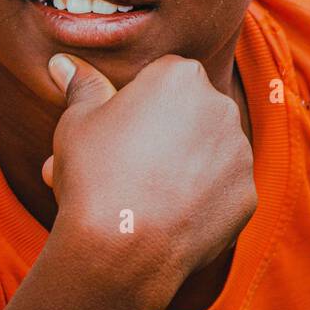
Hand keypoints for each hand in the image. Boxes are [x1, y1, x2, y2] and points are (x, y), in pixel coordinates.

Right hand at [43, 53, 257, 305]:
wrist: (122, 247)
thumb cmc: (95, 175)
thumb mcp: (77, 122)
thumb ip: (82, 87)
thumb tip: (63, 62)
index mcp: (181, 77)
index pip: (162, 77)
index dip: (136, 103)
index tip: (118, 130)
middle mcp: (221, 107)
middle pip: (189, 113)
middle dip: (163, 133)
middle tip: (124, 165)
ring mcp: (239, 153)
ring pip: (208, 151)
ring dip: (183, 165)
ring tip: (141, 196)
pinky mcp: (247, 195)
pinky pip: (221, 191)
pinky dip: (200, 201)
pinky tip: (167, 218)